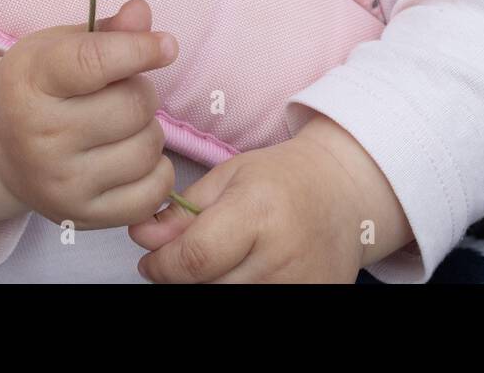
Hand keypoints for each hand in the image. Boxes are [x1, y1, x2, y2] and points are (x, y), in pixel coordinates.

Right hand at [0, 0, 179, 229]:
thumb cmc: (37, 88)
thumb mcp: (57, 47)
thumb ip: (106, 32)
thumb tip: (143, 14)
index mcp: (31, 82)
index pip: (93, 63)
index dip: (139, 49)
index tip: (166, 45)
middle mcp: (41, 136)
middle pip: (132, 105)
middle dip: (140, 90)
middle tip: (120, 92)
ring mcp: (61, 182)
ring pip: (147, 147)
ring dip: (148, 130)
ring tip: (121, 125)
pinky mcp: (82, 216)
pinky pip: (151, 193)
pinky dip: (156, 171)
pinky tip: (133, 158)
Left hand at [126, 136, 366, 282]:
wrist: (342, 193)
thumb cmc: (280, 179)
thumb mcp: (227, 178)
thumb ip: (183, 213)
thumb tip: (141, 238)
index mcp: (257, 210)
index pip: (194, 258)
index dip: (162, 265)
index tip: (150, 261)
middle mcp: (282, 254)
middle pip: (208, 286)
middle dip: (185, 274)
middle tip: (192, 252)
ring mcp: (301, 285)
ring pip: (229, 300)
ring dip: (213, 284)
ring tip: (225, 256)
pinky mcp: (315, 301)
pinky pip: (259, 304)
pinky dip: (243, 289)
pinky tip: (247, 270)